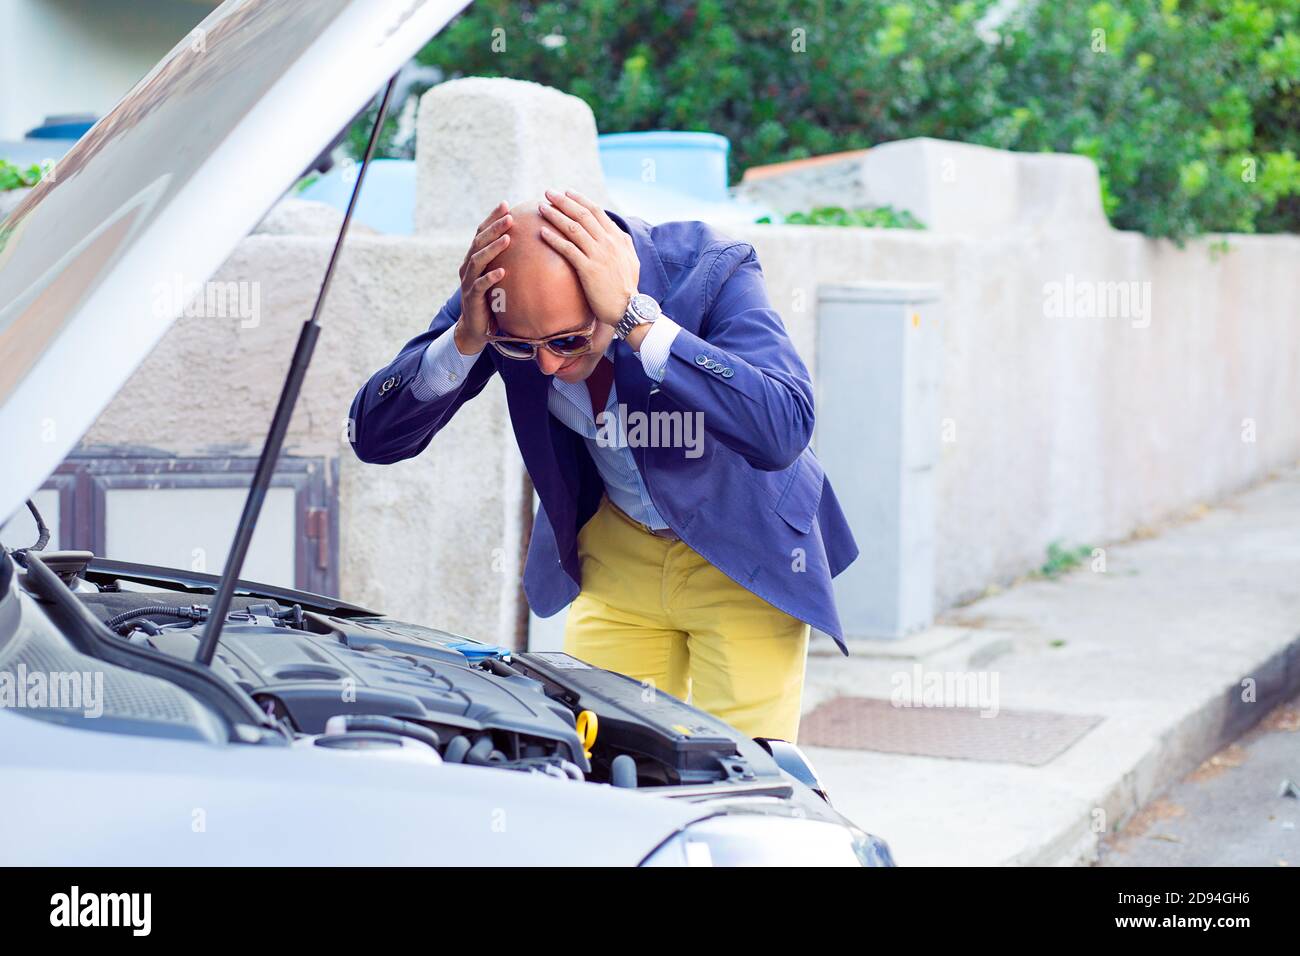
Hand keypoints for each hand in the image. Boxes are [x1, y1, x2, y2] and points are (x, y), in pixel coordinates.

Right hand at [454, 201, 511, 354]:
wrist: (476, 328)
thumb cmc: (492, 300)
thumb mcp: (500, 277)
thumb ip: (509, 260)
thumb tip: (533, 243)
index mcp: (474, 258)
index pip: (482, 232)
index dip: (492, 218)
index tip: (507, 204)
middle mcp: (468, 266)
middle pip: (479, 241)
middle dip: (494, 227)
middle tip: (509, 216)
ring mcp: (468, 282)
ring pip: (478, 259)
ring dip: (493, 247)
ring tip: (508, 237)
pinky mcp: (471, 298)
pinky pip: (480, 286)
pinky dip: (490, 277)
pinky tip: (502, 271)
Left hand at [538, 189, 638, 325]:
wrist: (628, 308)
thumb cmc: (627, 287)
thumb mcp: (631, 259)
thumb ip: (624, 243)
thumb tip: (618, 231)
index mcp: (617, 238)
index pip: (597, 211)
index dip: (580, 199)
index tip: (566, 192)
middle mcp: (608, 242)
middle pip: (582, 215)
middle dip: (563, 201)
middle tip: (548, 192)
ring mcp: (598, 255)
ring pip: (573, 228)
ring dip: (555, 215)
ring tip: (541, 207)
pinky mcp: (588, 269)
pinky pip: (568, 249)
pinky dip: (554, 239)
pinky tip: (542, 232)